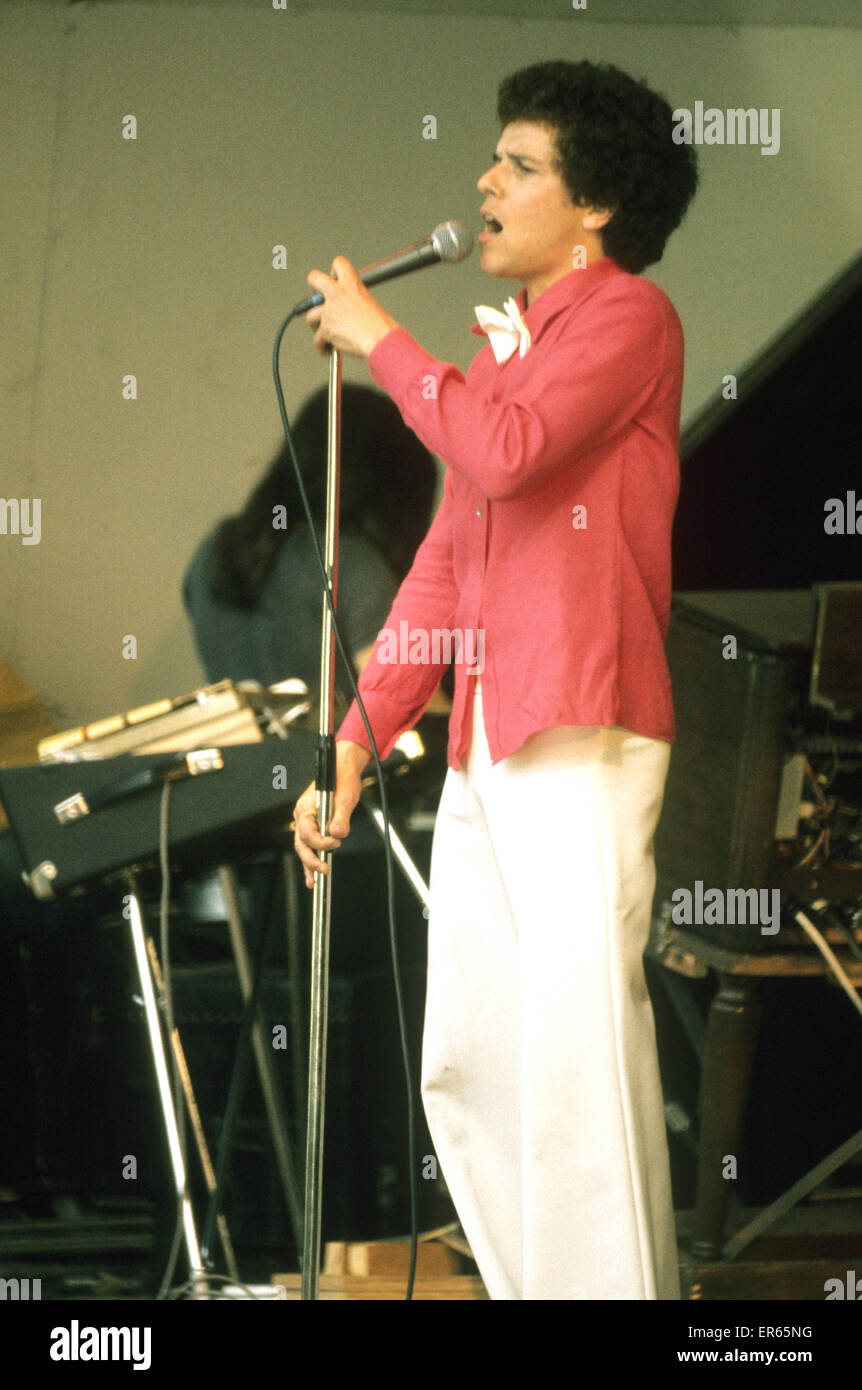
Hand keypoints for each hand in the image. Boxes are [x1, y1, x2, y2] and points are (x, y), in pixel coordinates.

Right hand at [292, 739, 371, 887]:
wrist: (343, 768)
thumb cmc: (343, 779)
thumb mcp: (346, 797)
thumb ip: (341, 817)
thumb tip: (337, 835)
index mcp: (305, 808)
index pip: (308, 832)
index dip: (321, 842)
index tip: (335, 843)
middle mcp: (302, 816)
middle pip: (301, 844)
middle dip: (311, 860)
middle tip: (324, 870)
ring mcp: (306, 821)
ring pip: (303, 848)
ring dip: (308, 864)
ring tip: (314, 883)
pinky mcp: (313, 825)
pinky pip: (309, 845)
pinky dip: (311, 859)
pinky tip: (314, 876)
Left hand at [304, 257, 399, 357]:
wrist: (381, 340)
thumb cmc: (380, 326)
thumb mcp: (369, 302)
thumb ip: (353, 299)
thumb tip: (345, 308)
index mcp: (352, 283)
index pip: (338, 263)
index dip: (334, 272)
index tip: (334, 281)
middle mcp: (337, 293)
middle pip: (313, 278)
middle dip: (312, 289)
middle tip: (316, 299)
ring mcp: (329, 311)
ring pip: (310, 315)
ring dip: (315, 325)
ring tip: (323, 333)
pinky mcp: (326, 329)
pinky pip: (317, 339)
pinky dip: (321, 347)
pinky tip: (326, 350)